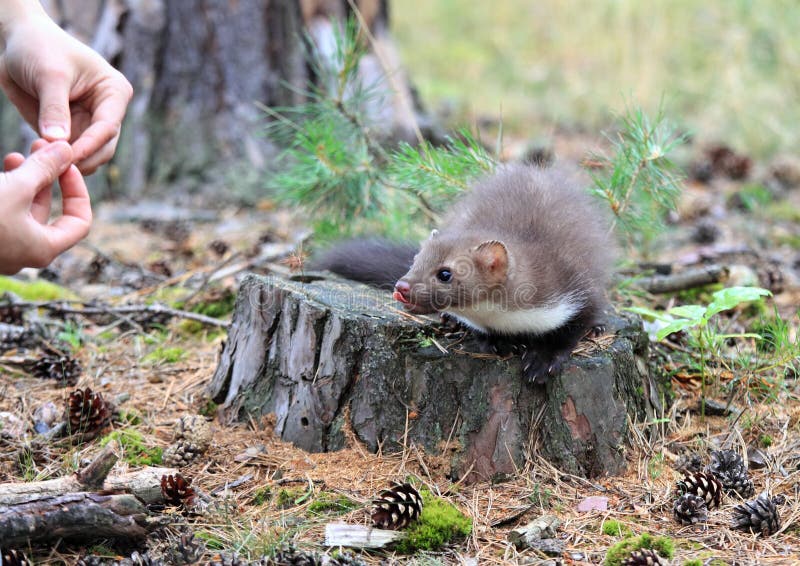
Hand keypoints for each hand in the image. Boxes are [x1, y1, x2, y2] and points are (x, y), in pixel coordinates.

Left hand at [0, 12, 131, 173]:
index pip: (108, 127)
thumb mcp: (49, 75)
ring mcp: (89, 124)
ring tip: (41, 159)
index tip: (67, 158)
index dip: (89, 145)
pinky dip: (55, 160)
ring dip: (68, 162)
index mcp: (114, 93)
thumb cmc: (39, 48)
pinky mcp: (71, 132)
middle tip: (54, 167)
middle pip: (103, 148)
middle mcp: (107, 112)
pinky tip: (37, 157)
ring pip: (88, 157)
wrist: (17, 41)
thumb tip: (57, 141)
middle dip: (81, 158)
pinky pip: (68, 155)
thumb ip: (54, 109)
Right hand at [0, 141, 91, 274]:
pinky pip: (2, 211)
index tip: (67, 165)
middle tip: (40, 147)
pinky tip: (2, 167)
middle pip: (47, 211)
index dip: (78, 191)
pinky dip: (6, 189)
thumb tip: (69, 149)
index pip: (79, 222)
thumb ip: (44, 168)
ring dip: (24, 179)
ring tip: (17, 154)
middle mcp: (24, 252)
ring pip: (22, 209)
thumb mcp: (15, 187)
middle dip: (46, 176)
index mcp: (43, 249)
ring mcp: (1, 247)